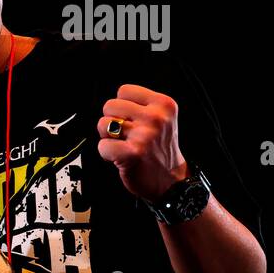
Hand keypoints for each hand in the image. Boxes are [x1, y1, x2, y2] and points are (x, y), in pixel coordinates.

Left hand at [97, 84, 186, 202]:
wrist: (171, 181)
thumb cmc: (160, 149)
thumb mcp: (162, 118)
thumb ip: (141, 105)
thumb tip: (114, 101)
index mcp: (164, 104)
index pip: (124, 90)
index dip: (122, 106)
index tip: (131, 120)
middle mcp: (156, 117)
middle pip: (109, 105)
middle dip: (111, 120)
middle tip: (125, 135)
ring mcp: (145, 135)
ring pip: (103, 124)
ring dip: (108, 137)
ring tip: (123, 144)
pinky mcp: (132, 153)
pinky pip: (102, 145)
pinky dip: (106, 154)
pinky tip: (120, 157)